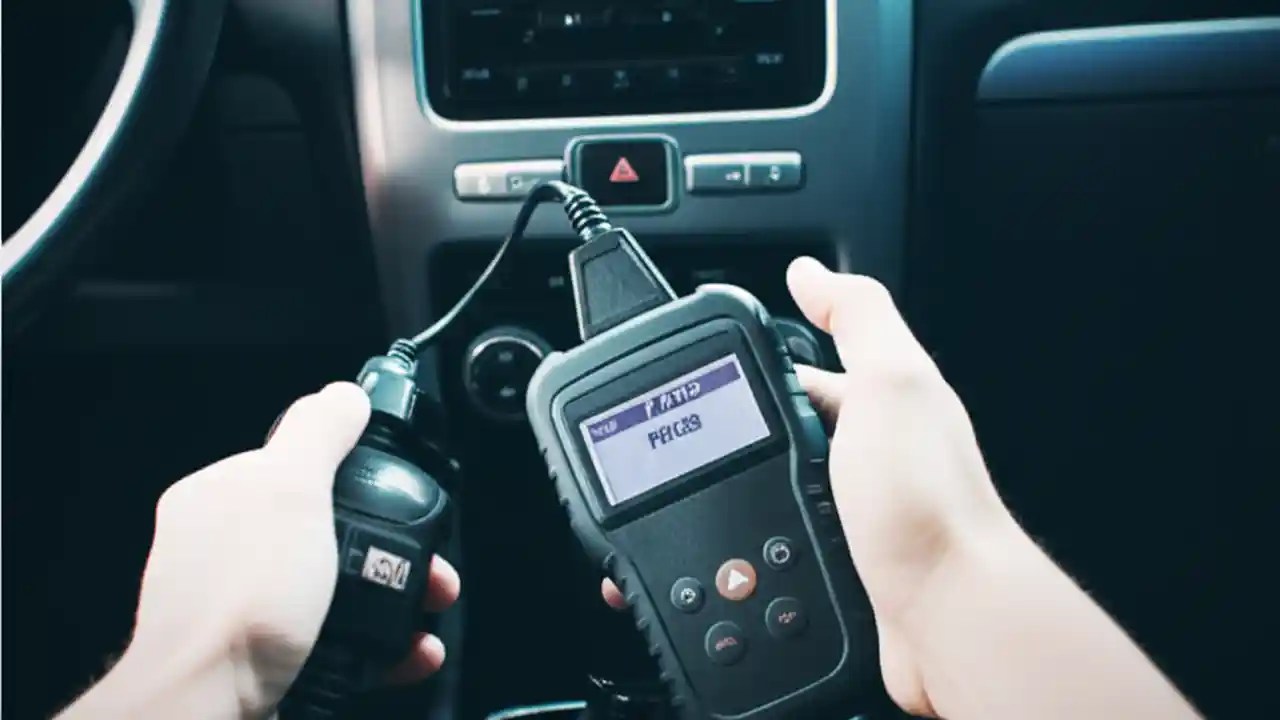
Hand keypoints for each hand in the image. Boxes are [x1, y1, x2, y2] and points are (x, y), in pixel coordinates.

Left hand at [127, 383, 459, 715]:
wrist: (206, 707)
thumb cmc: (240, 599)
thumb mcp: (290, 488)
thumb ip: (319, 434)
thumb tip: (344, 394)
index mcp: (221, 497)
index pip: (297, 466)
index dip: (360, 478)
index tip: (402, 496)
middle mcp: (227, 551)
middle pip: (331, 531)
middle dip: (393, 547)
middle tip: (433, 564)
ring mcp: (244, 609)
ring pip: (337, 588)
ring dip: (396, 597)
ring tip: (430, 609)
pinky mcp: (265, 659)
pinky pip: (333, 639)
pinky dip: (379, 643)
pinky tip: (409, 650)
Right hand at [604, 258, 1010, 716]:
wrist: (947, 620)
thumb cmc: (929, 508)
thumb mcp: (893, 383)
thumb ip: (858, 317)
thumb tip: (810, 270)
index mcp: (878, 403)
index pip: (797, 371)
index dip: (753, 373)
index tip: (704, 380)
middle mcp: (867, 457)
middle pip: (777, 434)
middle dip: (738, 444)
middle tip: (697, 457)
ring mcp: (851, 515)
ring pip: (771, 492)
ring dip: (738, 501)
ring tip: (705, 506)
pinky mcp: (837, 566)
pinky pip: (777, 544)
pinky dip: (753, 546)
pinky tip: (734, 550)